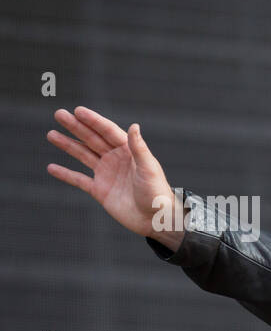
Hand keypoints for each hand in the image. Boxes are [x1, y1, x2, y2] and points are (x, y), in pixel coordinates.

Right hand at [46, 106, 179, 244]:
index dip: (93, 121)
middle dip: (76, 127)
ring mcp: (107, 174)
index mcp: (129, 151)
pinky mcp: (100, 191)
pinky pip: (79, 180)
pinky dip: (66, 174)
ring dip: (68, 145)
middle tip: (59, 114)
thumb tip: (134, 125)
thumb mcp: (149, 169)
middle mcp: (116, 160)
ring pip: (83, 155)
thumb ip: (139, 148)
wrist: (156, 220)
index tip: (77, 110)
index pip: (108, 131)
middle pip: (92, 139)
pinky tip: (51, 167)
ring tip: (51, 134)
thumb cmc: (158, 193)